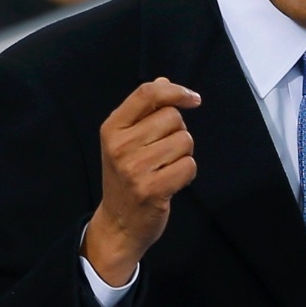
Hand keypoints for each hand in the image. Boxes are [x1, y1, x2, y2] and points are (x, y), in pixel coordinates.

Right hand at [81, 78, 201, 285]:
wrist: (118, 224)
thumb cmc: (125, 177)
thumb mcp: (125, 141)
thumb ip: (144, 111)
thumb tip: (164, 82)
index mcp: (112, 129)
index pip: (147, 93)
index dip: (176, 90)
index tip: (193, 99)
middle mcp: (120, 146)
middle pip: (173, 117)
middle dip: (179, 132)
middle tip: (163, 152)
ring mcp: (135, 169)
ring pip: (184, 141)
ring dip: (183, 154)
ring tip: (165, 168)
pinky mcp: (152, 189)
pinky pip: (189, 165)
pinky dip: (187, 173)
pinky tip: (171, 182)